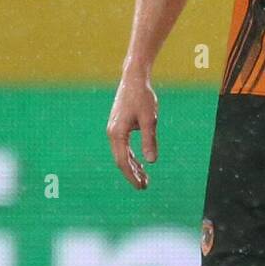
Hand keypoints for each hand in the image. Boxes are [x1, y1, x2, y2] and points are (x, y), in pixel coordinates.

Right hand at [105, 74, 158, 188]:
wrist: (134, 79)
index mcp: (117, 133)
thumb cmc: (142, 97)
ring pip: (122, 154)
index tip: (141, 187)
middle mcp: (112, 133)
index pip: (122, 162)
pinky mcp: (118, 126)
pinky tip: (140, 163)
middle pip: (120, 160)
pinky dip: (131, 156)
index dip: (131, 176)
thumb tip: (151, 162)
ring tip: (145, 178)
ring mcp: (114, 129)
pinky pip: (123, 147)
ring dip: (132, 166)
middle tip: (145, 186)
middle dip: (132, 174)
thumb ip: (149, 140)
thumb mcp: (150, 120)